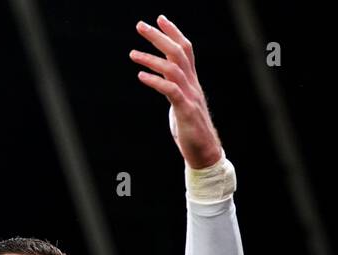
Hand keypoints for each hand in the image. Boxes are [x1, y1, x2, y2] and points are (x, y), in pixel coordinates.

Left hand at [131, 15, 222, 169]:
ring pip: (173, 68)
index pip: (185, 49)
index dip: (173, 32)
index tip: (159, 19)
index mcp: (191, 81)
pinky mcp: (185, 111)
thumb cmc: (190, 130)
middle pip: (178, 52)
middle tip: (140, 25)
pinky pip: (170, 90)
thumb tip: (161, 80)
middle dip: (159, 36)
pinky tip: (140, 76)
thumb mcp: (180, 104)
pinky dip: (155, 81)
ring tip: (132, 54)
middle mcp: (192, 84)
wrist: (205, 152)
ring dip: (151, 58)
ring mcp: (190, 96)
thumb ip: (173, 89)